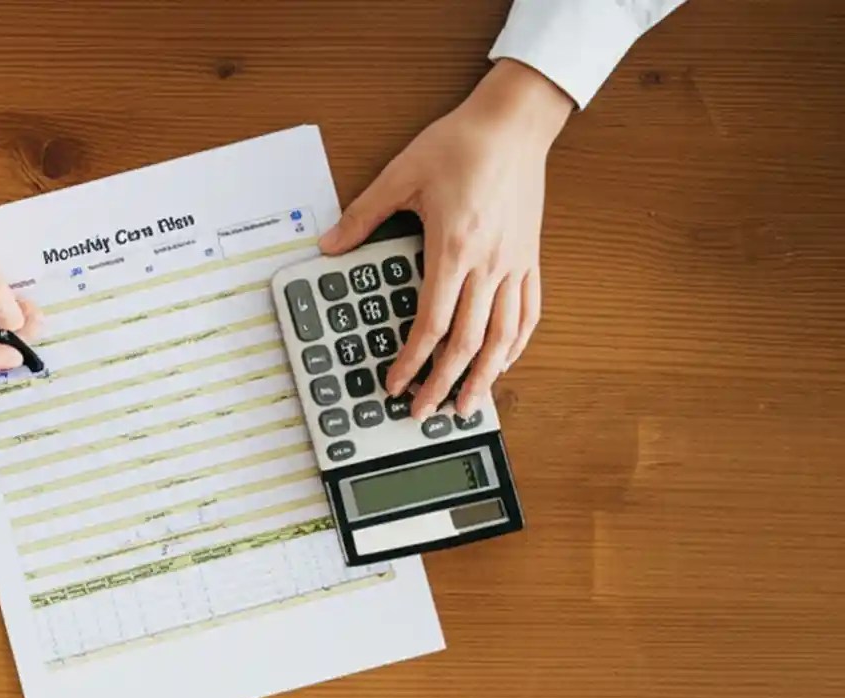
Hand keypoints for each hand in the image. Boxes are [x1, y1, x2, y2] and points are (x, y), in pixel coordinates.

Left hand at [318, 59, 570, 418]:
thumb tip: (330, 245)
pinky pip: (529, 313)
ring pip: (504, 337)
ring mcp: (515, 264)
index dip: (412, 361)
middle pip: (468, 342)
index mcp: (454, 247)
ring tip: (468, 405)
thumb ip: (363, 215)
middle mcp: (489, 263)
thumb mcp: (401, 174)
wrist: (514, 122)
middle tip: (424, 412)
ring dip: (485, 377)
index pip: (431, 323)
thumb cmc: (461, 143)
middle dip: (443, 383)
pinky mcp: (531, 258)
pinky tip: (504, 363)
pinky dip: (516, 345)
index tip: (396, 384)